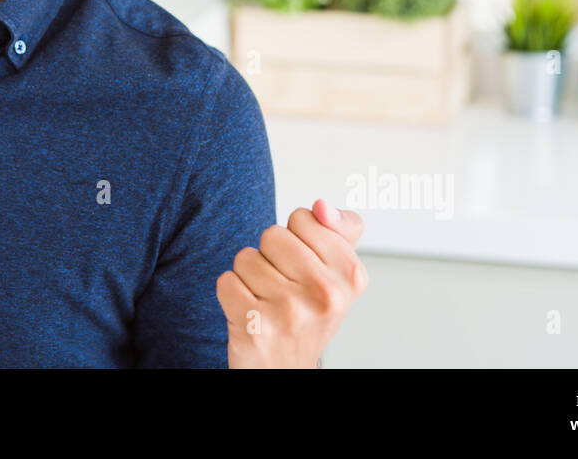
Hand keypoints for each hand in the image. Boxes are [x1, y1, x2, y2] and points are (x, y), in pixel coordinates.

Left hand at [216, 198, 367, 367]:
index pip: (303, 217)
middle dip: (270, 256)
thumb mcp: (337, 272)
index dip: (297, 238)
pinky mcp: (254, 325)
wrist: (286, 370)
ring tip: (267, 300)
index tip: (305, 266)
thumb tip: (322, 206)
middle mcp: (325, 294)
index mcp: (351, 274)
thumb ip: (339, 229)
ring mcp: (290, 311)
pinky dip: (231, 292)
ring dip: (249, 276)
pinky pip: (226, 280)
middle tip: (284, 286)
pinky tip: (249, 311)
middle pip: (272, 234)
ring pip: (246, 257)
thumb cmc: (309, 314)